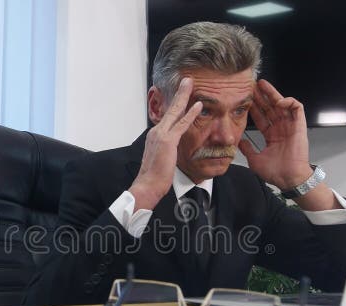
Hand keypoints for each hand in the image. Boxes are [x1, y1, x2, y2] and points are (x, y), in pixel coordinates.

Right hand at [130, 78, 201, 209]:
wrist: (147, 185)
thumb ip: (166, 149)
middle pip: (170, 108)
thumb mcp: (160, 158)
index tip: (181, 95)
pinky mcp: (168, 141)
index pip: (167, 116)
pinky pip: (182, 124)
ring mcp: (161, 135)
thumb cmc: (154, 176)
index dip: (175, 104)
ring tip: (190, 84)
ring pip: (175, 111)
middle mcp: (156, 131)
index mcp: (154, 135)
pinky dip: (190, 114)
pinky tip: (198, 105)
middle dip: (179, 93)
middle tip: (187, 80)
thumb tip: (172, 148)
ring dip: (184, 96)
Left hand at [237, 79, 311, 189]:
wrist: (288, 178)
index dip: (253, 107)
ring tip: (262, 85)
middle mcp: (281, 128)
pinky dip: (289, 101)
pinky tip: (279, 101)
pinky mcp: (299, 125)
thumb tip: (239, 142)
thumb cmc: (275, 172)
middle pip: (270, 107)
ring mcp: (290, 126)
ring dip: (272, 93)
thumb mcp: (254, 159)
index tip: (244, 98)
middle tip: (251, 85)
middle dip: (260, 96)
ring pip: (282, 104)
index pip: (261, 117)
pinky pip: (297, 108)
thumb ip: (247, 149)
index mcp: (272, 135)